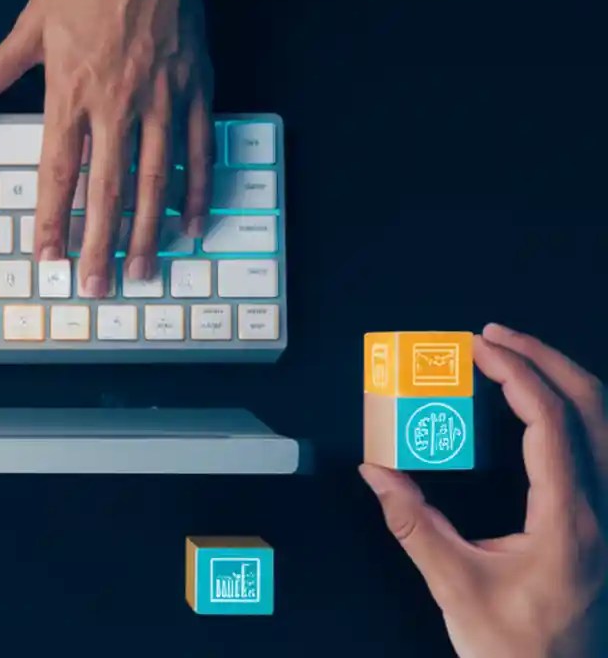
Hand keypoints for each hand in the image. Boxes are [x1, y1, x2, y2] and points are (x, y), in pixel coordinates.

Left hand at [0, 0, 214, 296]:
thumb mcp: (28, 27)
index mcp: (72, 91)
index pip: (59, 171)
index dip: (53, 219)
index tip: (47, 257)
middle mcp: (118, 103)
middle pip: (108, 189)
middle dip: (101, 245)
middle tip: (96, 286)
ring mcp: (161, 99)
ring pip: (155, 180)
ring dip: (148, 232)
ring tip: (141, 270)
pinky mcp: (194, 90)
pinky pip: (196, 151)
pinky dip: (195, 190)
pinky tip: (188, 224)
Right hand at [361, 324, 607, 657]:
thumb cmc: (519, 648)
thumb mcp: (455, 585)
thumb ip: (413, 523)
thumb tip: (377, 472)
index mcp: (570, 519)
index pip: (552, 421)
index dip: (515, 373)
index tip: (480, 348)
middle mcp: (602, 508)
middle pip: (592, 406)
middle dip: (543, 358)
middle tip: (493, 336)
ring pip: (603, 422)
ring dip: (561, 378)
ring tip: (515, 357)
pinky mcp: (602, 521)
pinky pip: (597, 445)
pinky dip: (569, 411)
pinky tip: (539, 408)